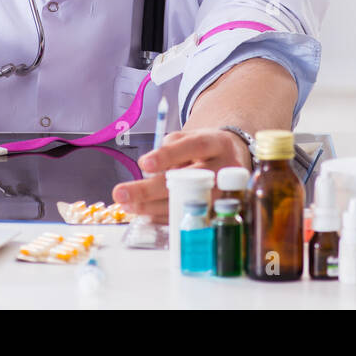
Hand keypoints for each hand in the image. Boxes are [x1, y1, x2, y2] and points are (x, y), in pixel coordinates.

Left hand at [111, 129, 251, 223]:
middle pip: (187, 181)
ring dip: (153, 207)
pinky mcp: (217, 212)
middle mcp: (224, 169)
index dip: (169, 155)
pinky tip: (145, 214)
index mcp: (217, 143)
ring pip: (186, 203)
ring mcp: (223, 194)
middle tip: (122, 193)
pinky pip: (189, 218)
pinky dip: (165, 217)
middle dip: (151, 189)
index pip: (194, 146)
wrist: (233, 161)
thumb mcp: (192, 137)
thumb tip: (148, 169)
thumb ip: (171, 147)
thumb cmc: (205, 148)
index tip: (144, 164)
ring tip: (127, 205)